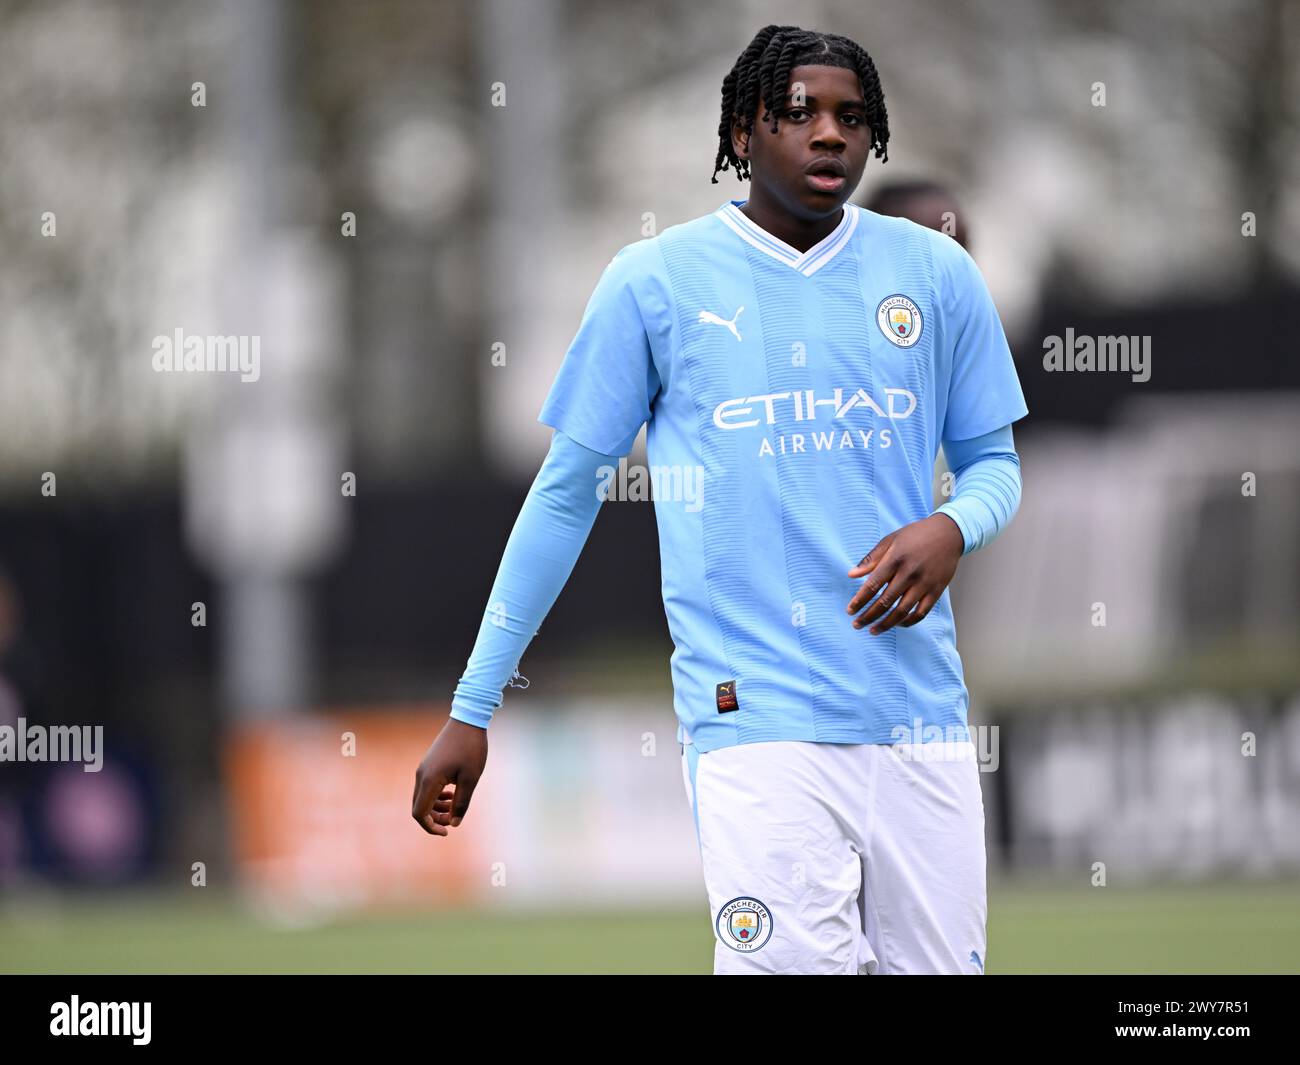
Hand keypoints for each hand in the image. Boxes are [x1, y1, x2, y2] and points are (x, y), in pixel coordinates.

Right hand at [412, 717, 487, 835]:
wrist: (467, 720)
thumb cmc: (471, 749)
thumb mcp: (471, 779)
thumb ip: (462, 803)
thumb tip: (454, 823)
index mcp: (429, 781)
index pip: (419, 813)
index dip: (430, 827)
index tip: (448, 831)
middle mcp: (421, 776)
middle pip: (419, 807)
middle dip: (434, 818)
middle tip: (454, 819)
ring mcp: (423, 769)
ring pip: (422, 797)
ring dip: (436, 807)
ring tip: (455, 806)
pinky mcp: (428, 764)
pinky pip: (427, 787)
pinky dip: (436, 796)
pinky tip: (452, 794)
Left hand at [845, 514, 963, 634]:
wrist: (948, 533)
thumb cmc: (915, 535)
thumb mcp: (890, 540)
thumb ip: (870, 559)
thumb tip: (851, 575)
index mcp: (895, 559)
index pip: (872, 585)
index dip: (859, 601)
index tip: (850, 611)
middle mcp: (909, 573)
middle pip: (885, 602)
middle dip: (868, 616)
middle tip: (857, 624)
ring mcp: (924, 584)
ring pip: (902, 611)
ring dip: (886, 624)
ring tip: (873, 630)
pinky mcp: (936, 591)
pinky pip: (921, 613)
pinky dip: (908, 622)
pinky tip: (897, 624)